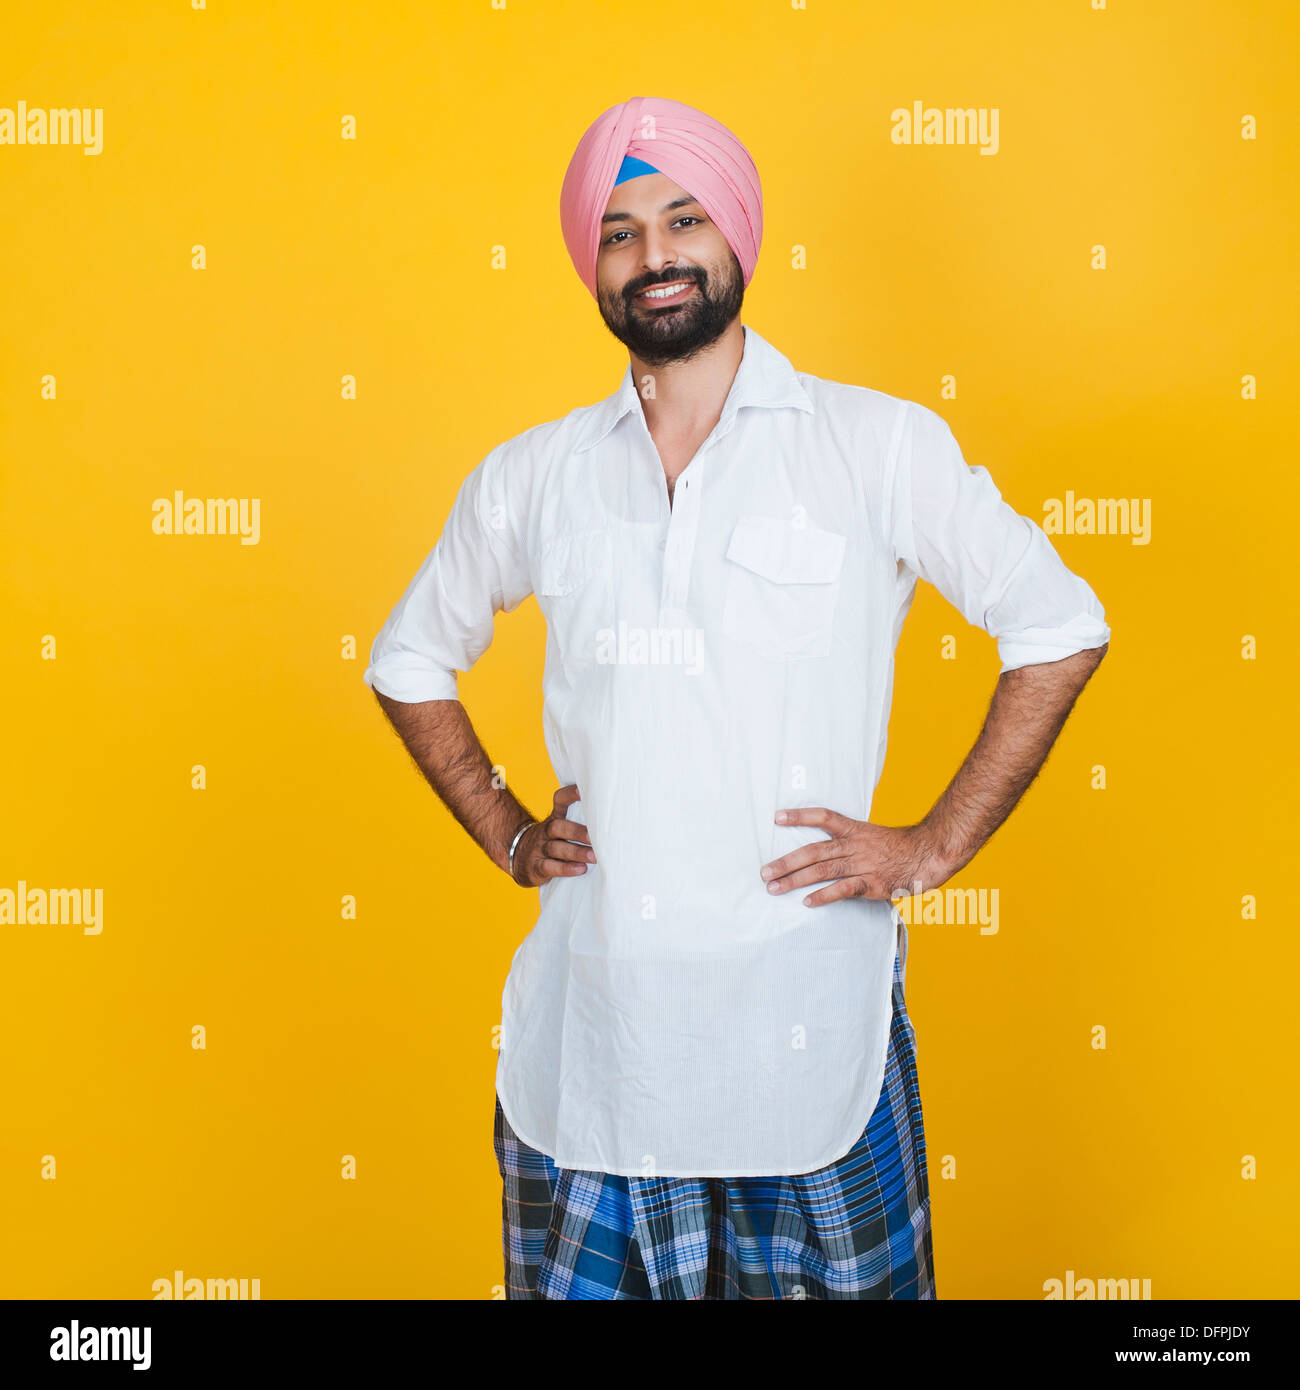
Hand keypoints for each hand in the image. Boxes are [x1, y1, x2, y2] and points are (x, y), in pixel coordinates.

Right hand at [511, 784, 596, 886]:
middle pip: (558, 827)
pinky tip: (580, 869)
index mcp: (555, 818)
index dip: (570, 794)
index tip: (583, 791)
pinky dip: (566, 868)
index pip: (559, 800)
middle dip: (577, 831)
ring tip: (594, 857)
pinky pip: (549, 867)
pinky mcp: (536, 867)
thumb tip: (614, 821)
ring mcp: (539, 848)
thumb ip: (580, 822)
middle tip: (594, 837)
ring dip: (576, 852)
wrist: (519, 858)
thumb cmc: (552, 842)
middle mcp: (546, 831)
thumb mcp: (561, 829)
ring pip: (556, 848)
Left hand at [760, 808, 951, 907]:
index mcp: (855, 830)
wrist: (929, 854)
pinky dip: (823, 896)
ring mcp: (862, 865)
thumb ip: (848, 842)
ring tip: (774, 887)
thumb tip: (825, 849)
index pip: (824, 817)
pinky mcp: (871, 884)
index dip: (800, 816)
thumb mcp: (872, 836)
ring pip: (822, 871)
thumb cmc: (899, 847)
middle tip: (764, 871)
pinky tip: (806, 902)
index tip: (777, 817)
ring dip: (795, 880)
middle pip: (814, 850)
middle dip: (786, 862)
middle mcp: (855, 845)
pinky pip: (843, 890)